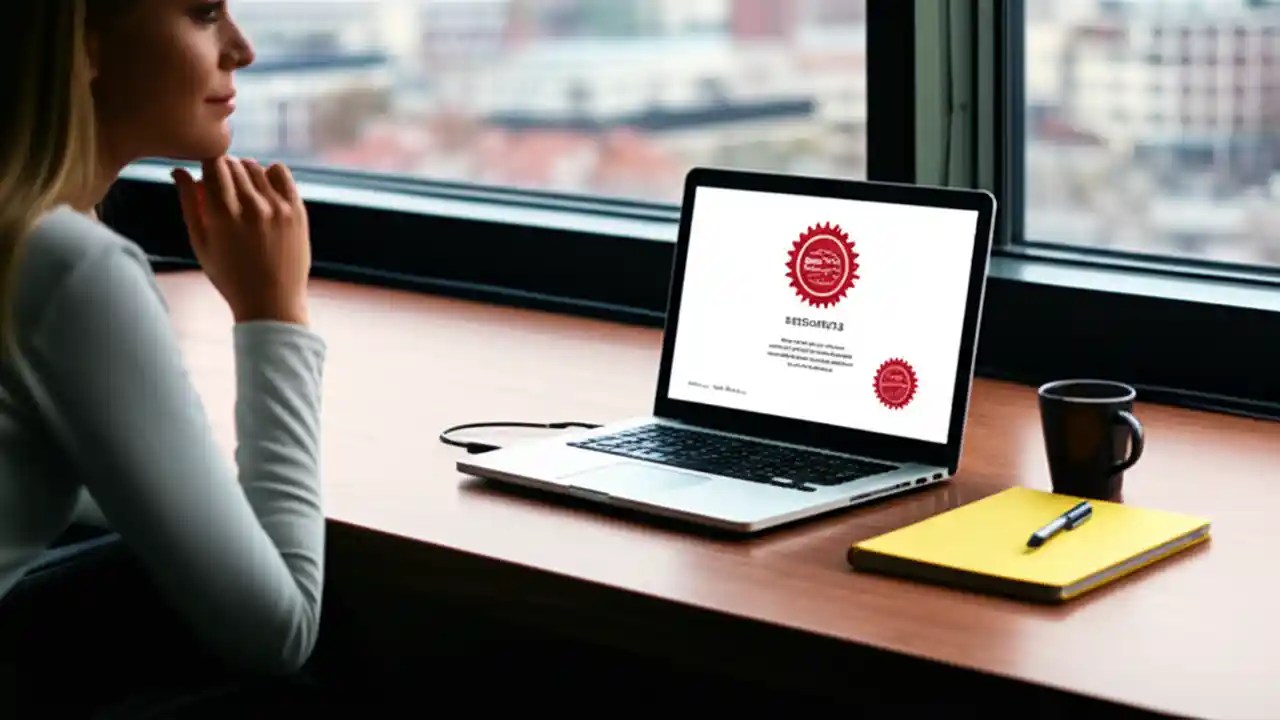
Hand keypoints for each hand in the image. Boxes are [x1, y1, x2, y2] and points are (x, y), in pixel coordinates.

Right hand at [171, 156, 310, 325]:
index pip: (212, 163)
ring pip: (255, 167)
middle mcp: (250, 207)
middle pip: (232, 164)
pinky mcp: (296, 210)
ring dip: (245, 171)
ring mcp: (276, 207)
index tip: (207, 175)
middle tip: (223, 188)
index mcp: (221, 215)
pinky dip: (270, 173)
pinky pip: (280, 172)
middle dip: (224, 169)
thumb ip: (188, 203)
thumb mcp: (200, 243)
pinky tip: (264, 188)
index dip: (206, 163)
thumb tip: (179, 170)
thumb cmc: (230, 276)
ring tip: (243, 192)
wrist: (272, 302)